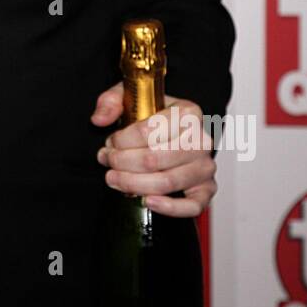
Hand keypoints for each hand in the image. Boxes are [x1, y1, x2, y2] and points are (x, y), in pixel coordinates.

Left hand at [90, 82, 215, 216]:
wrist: (172, 134)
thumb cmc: (152, 117)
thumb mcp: (129, 98)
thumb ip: (111, 101)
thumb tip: (99, 120)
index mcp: (188, 113)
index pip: (149, 131)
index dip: (121, 141)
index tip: (111, 143)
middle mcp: (201, 140)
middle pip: (153, 159)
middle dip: (121, 163)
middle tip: (108, 161)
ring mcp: (205, 167)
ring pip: (166, 182)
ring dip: (133, 184)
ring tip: (114, 179)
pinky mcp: (206, 190)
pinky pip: (192, 206)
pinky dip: (169, 208)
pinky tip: (146, 201)